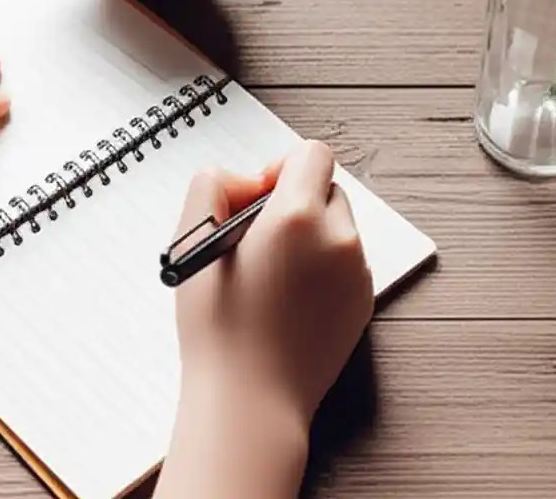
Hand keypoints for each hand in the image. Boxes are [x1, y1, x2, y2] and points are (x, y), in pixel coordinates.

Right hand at [174, 139, 372, 424]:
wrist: (250, 401)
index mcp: (297, 217)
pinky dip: (321, 269)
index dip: (281, 167)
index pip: (312, 154)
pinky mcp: (362, 304)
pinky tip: (286, 301)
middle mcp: (338, 239)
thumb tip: (243, 180)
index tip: (258, 198)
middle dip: (293, 203)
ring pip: (337, 228)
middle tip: (255, 240)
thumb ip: (212, 187)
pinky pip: (344, 264)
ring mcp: (356, 274)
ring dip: (308, 236)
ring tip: (268, 276)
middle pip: (327, 189)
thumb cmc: (217, 329)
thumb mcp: (193, 243)